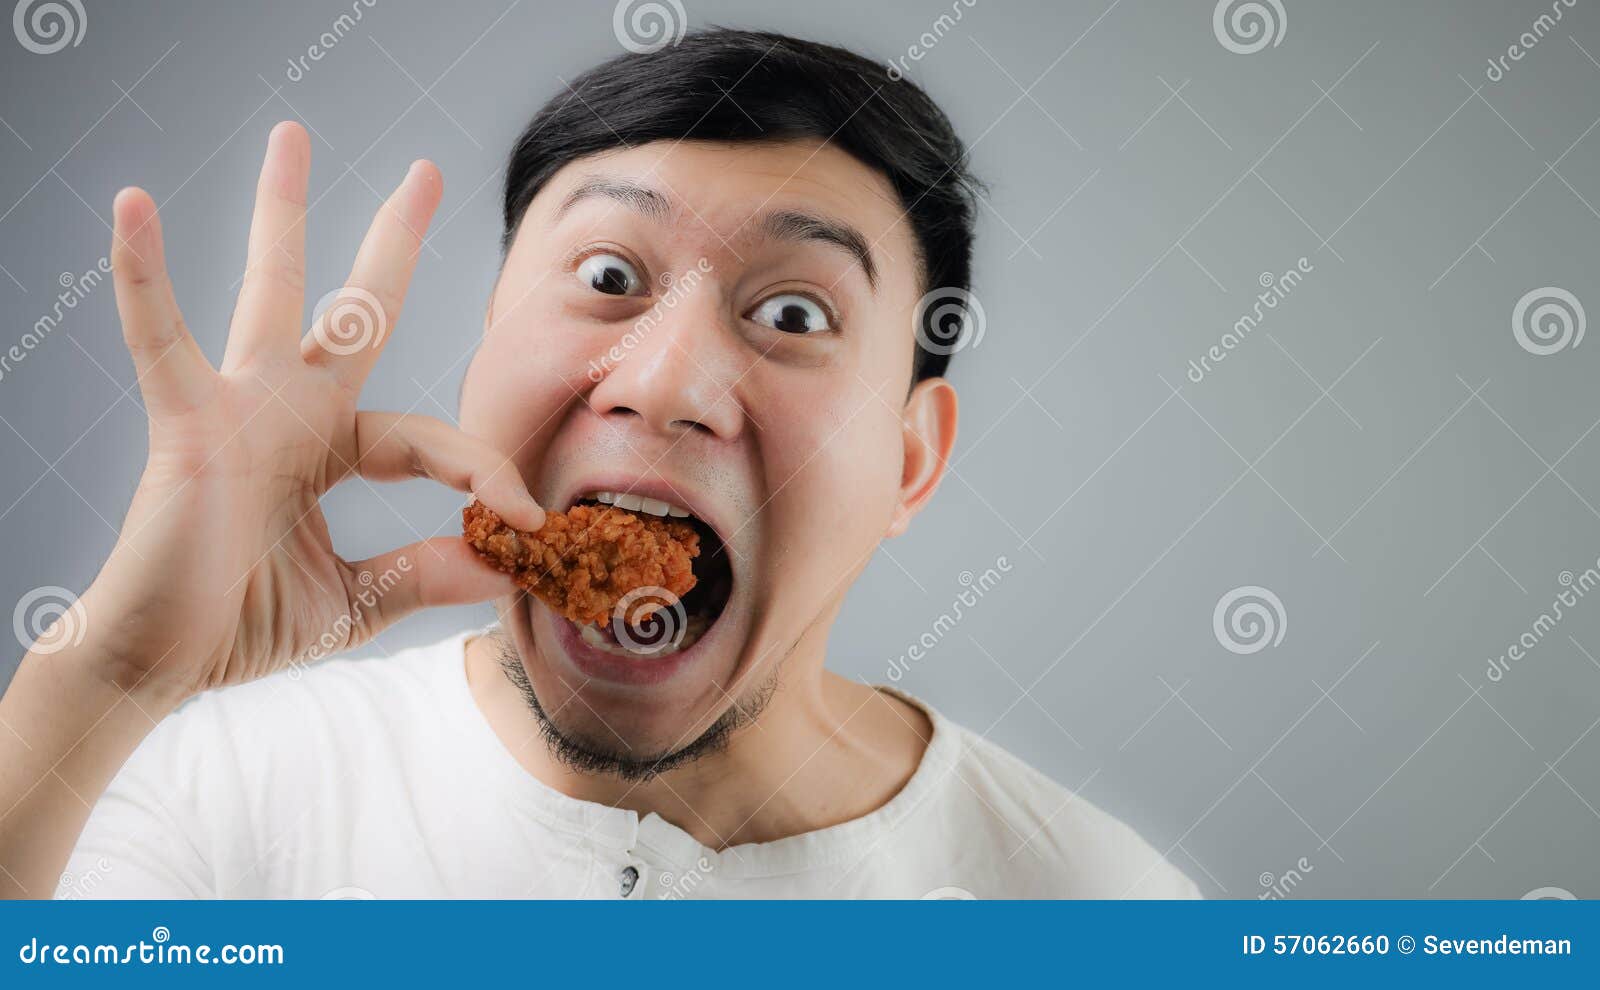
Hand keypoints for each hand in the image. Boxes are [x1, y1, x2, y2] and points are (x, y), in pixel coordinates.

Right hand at [78, 121, 542, 704]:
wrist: (161, 662)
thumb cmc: (244, 623)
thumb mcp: (359, 598)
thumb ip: (427, 572)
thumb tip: (510, 564)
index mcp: (332, 449)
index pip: (429, 441)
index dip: (481, 474)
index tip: (528, 518)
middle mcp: (291, 414)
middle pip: (355, 314)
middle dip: (391, 246)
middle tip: (427, 173)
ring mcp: (239, 409)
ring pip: (271, 295)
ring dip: (282, 216)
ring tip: (291, 134)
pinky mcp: (188, 423)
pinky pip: (161, 339)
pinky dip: (144, 276)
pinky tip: (134, 204)